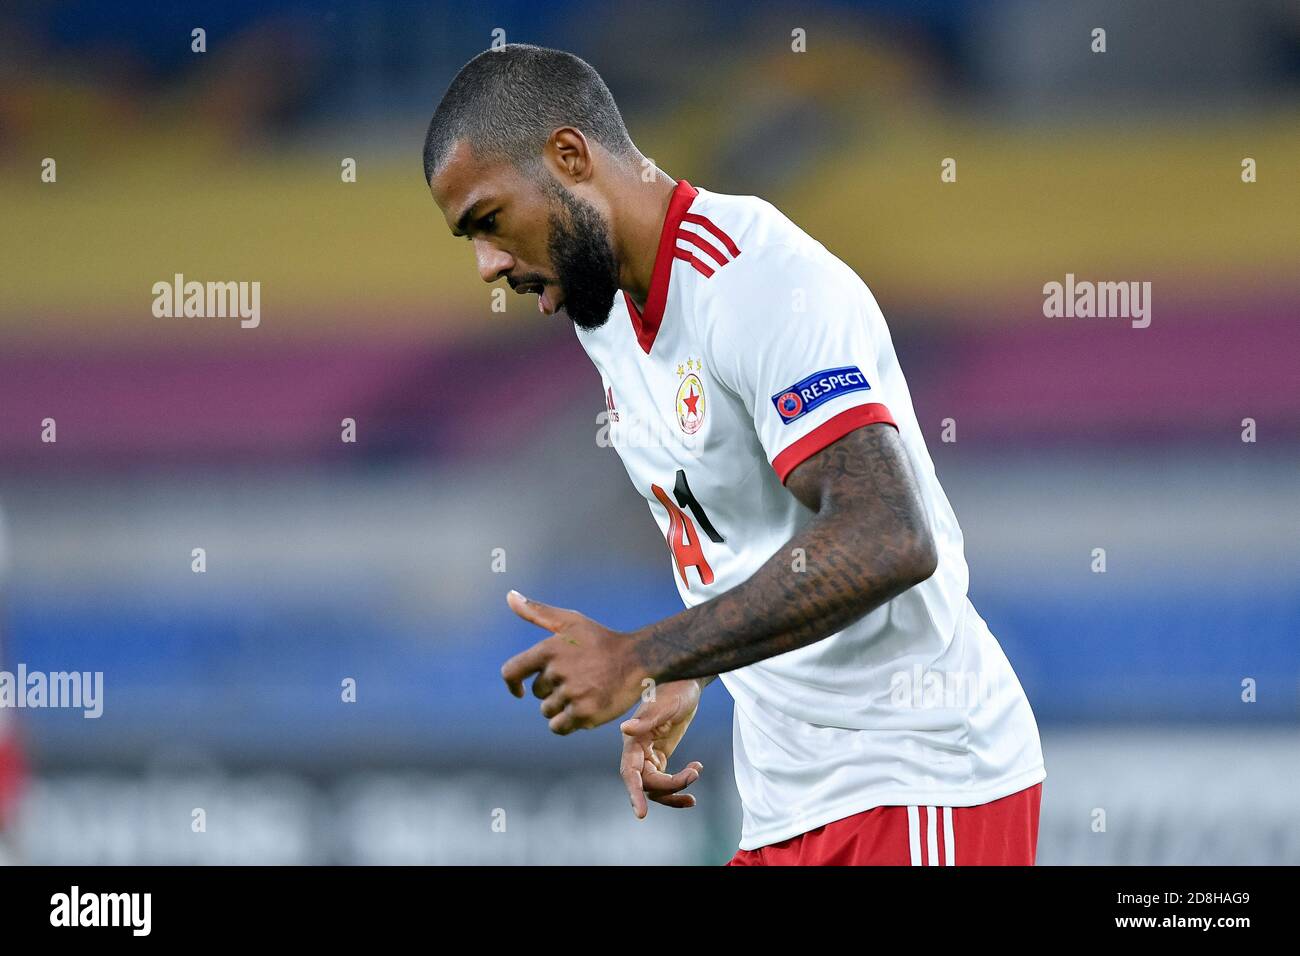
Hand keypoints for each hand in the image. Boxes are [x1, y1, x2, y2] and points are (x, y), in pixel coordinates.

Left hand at [501, 590, 646, 734]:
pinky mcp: (584, 714)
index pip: (511, 672)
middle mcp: (557, 672)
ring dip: (561, 707)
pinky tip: (585, 708)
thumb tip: (509, 595)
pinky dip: (568, 722)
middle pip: (538, 693)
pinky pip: (559, 727)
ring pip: (548, 711)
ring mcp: (571, 694)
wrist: (637, 659)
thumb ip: (537, 612)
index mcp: (548, 650)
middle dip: (553, 690)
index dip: (513, 684)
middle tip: (579, 678)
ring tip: (585, 691)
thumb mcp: (570, 621)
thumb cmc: (601, 640)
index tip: (520, 691)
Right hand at [619, 678, 704, 818]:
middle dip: (670, 785)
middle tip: (694, 774)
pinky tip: (696, 771)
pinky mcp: (659, 755)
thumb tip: (624, 730)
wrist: (688, 682)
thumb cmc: (675, 688)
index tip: (641, 814)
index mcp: (632, 739)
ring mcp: (648, 754)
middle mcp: (636, 750)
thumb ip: (645, 719)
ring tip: (696, 772)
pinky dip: (681, 782)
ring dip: (677, 787)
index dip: (634, 793)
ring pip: (657, 786)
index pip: (629, 772)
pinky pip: (666, 779)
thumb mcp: (665, 703)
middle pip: (647, 783)